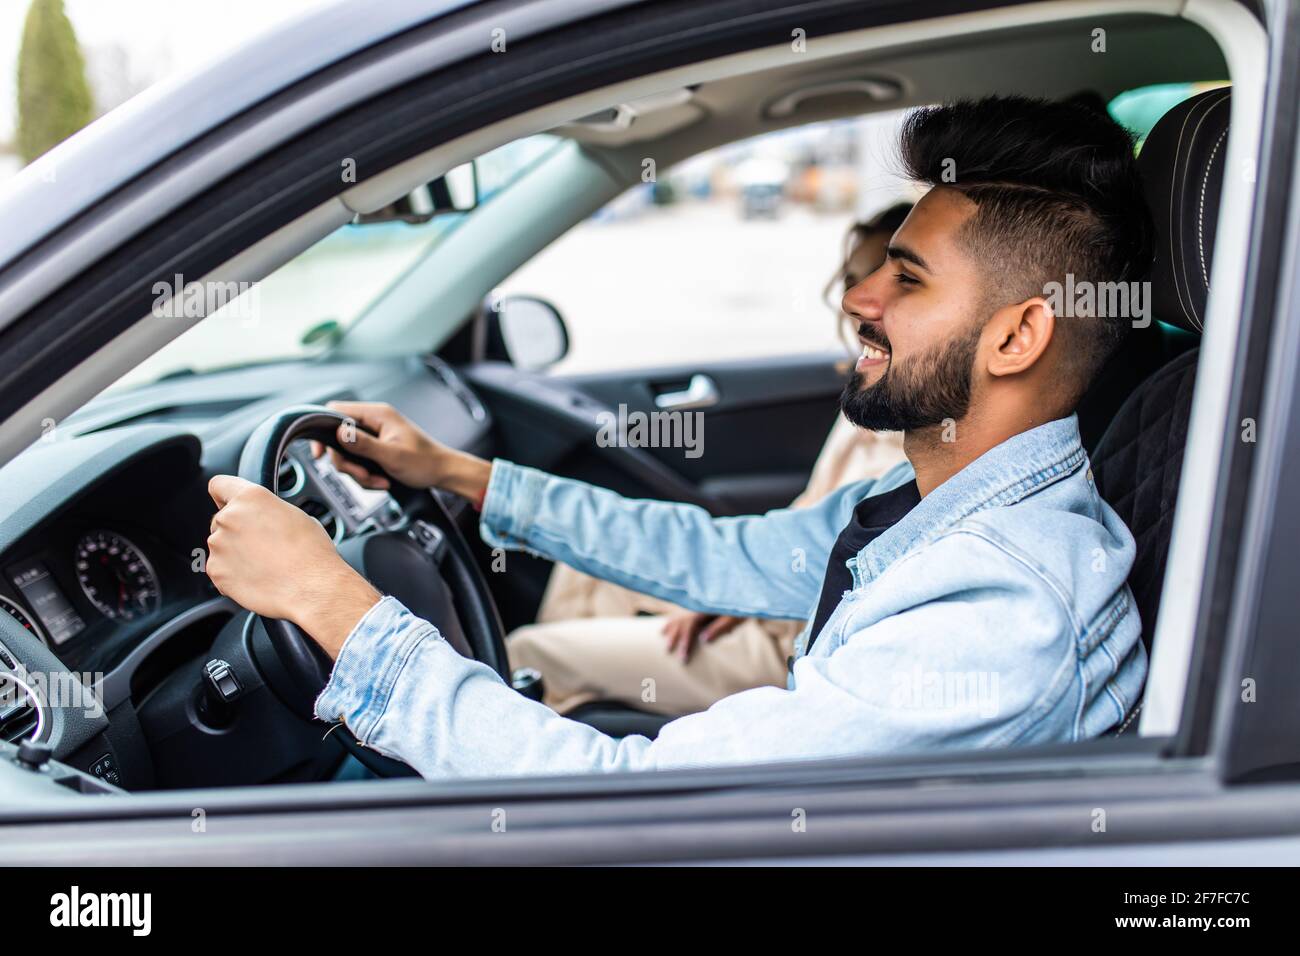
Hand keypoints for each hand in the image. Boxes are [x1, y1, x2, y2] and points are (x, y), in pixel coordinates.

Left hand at [206, 475, 380, 657]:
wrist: (311, 588)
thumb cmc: (311, 553)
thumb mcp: (296, 516)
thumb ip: (268, 511)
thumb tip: (263, 518)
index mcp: (251, 497)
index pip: (219, 484)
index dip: (225, 496)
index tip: (228, 504)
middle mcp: (229, 517)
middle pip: (221, 519)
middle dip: (236, 530)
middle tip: (262, 545)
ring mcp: (219, 545)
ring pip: (221, 546)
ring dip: (235, 553)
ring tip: (264, 565)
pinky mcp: (216, 571)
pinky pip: (219, 569)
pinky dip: (233, 575)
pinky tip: (257, 578)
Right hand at [313, 401, 491, 500]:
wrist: (443, 472)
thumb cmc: (425, 462)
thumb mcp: (393, 455)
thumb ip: (364, 445)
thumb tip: (339, 433)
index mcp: (377, 414)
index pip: (335, 411)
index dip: (322, 430)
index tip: (320, 454)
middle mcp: (373, 421)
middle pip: (337, 438)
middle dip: (347, 463)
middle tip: (364, 476)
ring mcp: (373, 435)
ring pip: (347, 454)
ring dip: (359, 473)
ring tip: (379, 481)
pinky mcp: (375, 448)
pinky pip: (358, 462)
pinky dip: (366, 476)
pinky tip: (382, 481)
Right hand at [661, 611, 744, 662]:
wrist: (750, 589)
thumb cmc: (745, 606)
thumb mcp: (734, 618)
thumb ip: (719, 628)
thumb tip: (703, 639)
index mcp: (706, 608)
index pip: (690, 627)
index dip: (685, 644)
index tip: (682, 659)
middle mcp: (700, 604)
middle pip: (682, 620)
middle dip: (675, 637)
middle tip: (667, 651)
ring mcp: (701, 603)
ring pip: (681, 612)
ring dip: (672, 625)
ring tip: (662, 634)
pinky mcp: (704, 603)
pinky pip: (685, 609)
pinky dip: (677, 615)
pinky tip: (671, 619)